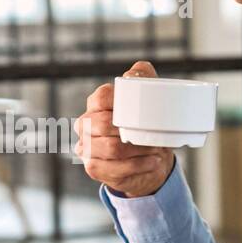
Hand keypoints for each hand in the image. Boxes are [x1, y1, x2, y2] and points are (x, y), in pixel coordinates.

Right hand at [75, 60, 175, 196]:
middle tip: (153, 134)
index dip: (120, 103)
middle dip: (133, 130)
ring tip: (156, 149)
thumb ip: (142, 77)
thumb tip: (133, 74)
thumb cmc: (146, 126)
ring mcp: (86, 147)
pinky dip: (139, 165)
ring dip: (139, 150)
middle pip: (104, 124)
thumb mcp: (149, 98)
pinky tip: (152, 162)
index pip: (101, 97)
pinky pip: (115, 168)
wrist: (150, 158)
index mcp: (96, 104)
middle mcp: (85, 124)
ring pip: (111, 148)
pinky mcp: (93, 168)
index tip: (141, 111)